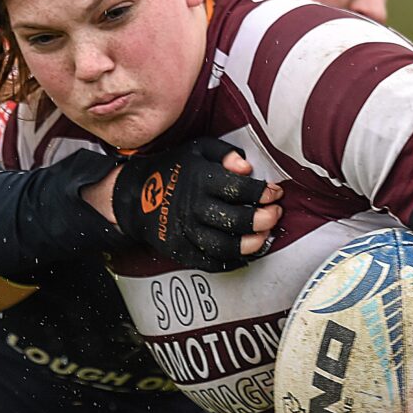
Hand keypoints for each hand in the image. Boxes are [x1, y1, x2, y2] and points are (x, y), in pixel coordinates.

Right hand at [106, 137, 282, 270]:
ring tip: (265, 235)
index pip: (239, 188)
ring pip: (224, 246)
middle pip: (235, 220)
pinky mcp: (182, 251)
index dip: (263, 192)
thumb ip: (225, 153)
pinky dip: (233, 261)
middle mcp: (193, 207)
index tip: (275, 193)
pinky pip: (211, 262)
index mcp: (200, 179)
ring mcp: (186, 232)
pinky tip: (247, 252)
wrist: (136, 196)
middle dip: (263, 219)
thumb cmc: (174, 170)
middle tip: (275, 214)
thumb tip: (246, 167)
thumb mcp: (198, 149)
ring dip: (251, 244)